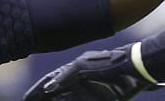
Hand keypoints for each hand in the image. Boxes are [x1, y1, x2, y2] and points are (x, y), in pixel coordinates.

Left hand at [23, 46, 159, 100]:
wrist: (135, 66)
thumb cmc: (122, 78)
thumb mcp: (102, 92)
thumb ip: (85, 92)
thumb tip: (66, 98)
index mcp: (77, 74)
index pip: (55, 83)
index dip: (41, 92)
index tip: (30, 100)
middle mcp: (75, 69)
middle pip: (50, 82)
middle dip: (37, 93)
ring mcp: (79, 67)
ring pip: (55, 79)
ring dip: (42, 90)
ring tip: (29, 99)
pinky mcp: (84, 66)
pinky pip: (69, 75)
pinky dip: (58, 81)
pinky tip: (48, 89)